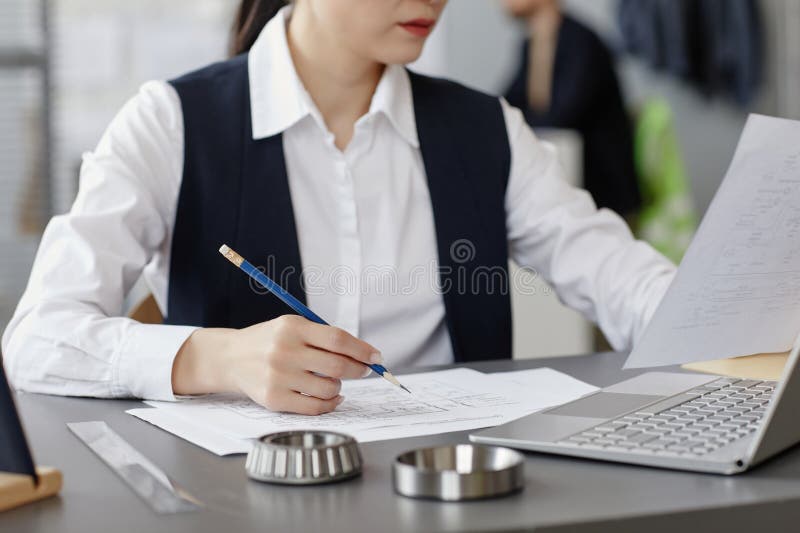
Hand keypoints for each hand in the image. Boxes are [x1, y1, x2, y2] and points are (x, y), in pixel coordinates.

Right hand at [172, 315, 380, 414]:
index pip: (338, 340)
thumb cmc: (271, 341)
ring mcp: (278, 377)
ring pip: (329, 388)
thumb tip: (365, 356)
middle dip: (359, 370)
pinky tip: (331, 397)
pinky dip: (330, 404)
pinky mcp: (274, 399)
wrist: (231, 358)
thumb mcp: (293, 327)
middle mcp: (284, 351)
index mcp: (292, 328)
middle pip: (337, 366)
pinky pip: (314, 407)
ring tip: (333, 381)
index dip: (362, 350)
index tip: (377, 357)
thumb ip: (325, 338)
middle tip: (364, 370)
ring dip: (339, 387)